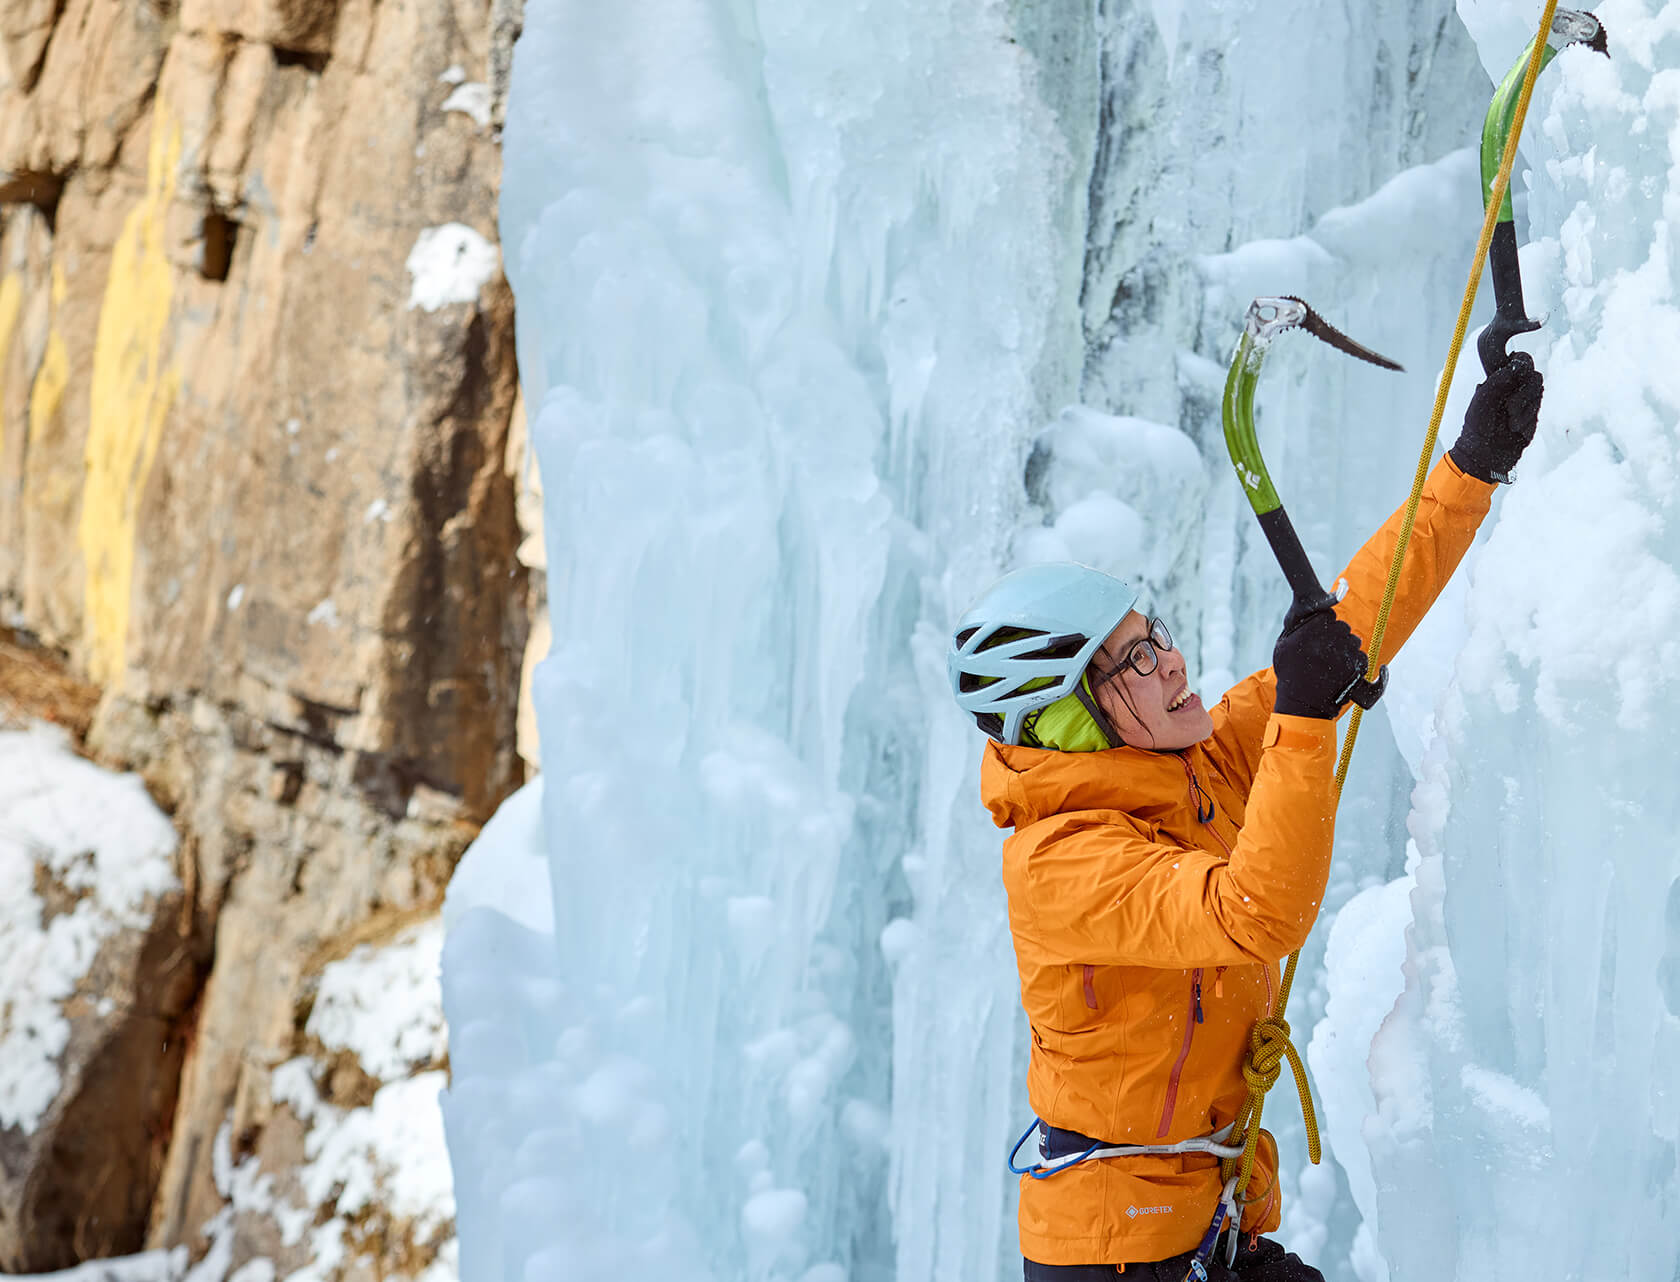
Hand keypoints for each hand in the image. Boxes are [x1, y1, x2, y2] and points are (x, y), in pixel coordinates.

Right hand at [1272, 596, 1370, 719]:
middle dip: (1337, 636)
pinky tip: (1342, 672)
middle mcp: (1330, 639)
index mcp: (1311, 631)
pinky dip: (1355, 663)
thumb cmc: (1290, 674)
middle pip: (1343, 627)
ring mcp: (1345, 653)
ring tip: (1333, 664)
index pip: (1328, 615)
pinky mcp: (1356, 668)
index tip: (1319, 635)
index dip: (1325, 624)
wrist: (1302, 703)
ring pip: (1354, 641)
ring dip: (1347, 649)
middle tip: (1325, 652)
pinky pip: (1362, 658)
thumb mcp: (1283, 645)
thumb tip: (1313, 611)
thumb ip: (1298, 625)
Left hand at [1448, 351, 1543, 483]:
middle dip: (1524, 393)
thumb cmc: (1478, 426)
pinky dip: (1528, 419)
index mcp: (1497, 379)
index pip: (1519, 361)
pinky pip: (1538, 408)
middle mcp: (1511, 387)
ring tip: (1511, 423)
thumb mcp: (1483, 399)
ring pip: (1538, 391)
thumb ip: (1500, 379)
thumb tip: (1517, 364)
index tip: (1517, 374)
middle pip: (1533, 375)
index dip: (1522, 364)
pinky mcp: (1531, 414)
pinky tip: (1517, 430)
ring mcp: (1523, 400)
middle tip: (1509, 409)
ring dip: (1526, 408)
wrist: (1486, 455)